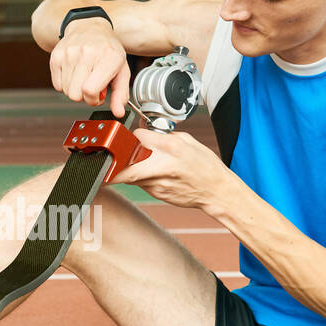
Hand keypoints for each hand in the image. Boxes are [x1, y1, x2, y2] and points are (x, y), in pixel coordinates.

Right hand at [50, 19, 130, 118]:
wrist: (88, 26)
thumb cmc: (107, 50)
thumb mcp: (121, 70)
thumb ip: (121, 94)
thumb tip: (118, 113)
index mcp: (108, 57)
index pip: (90, 91)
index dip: (93, 100)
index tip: (98, 95)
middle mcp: (87, 53)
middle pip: (76, 95)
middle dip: (84, 96)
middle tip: (91, 85)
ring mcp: (69, 54)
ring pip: (66, 91)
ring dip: (75, 89)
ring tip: (83, 77)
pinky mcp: (56, 56)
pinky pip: (57, 85)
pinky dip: (65, 83)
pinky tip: (74, 72)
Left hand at [110, 127, 231, 209]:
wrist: (216, 190)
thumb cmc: (205, 166)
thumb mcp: (187, 141)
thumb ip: (163, 135)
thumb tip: (143, 131)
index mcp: (170, 147)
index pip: (136, 138)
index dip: (128, 137)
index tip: (125, 138)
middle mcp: (161, 165)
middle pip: (124, 165)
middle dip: (114, 162)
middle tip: (109, 159)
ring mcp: (158, 183)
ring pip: (129, 175)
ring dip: (127, 169)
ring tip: (135, 164)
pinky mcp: (157, 194)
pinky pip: (140, 184)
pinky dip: (140, 178)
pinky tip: (151, 175)